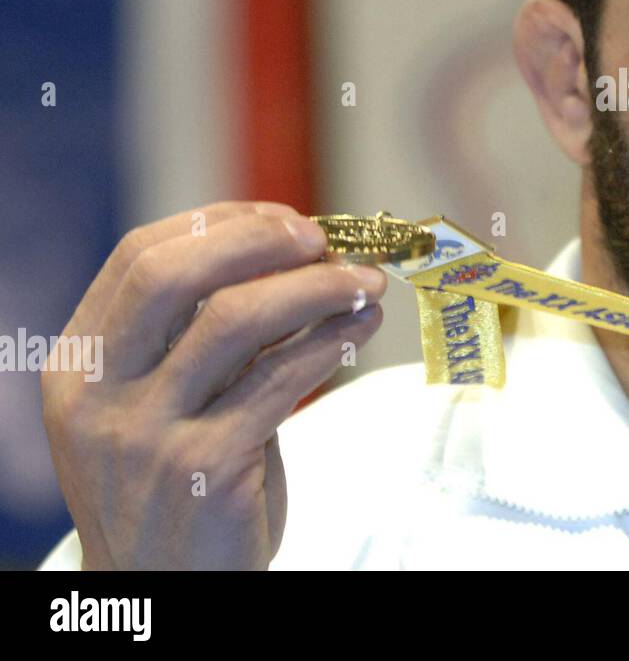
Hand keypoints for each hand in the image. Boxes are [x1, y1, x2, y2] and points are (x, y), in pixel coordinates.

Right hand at [41, 201, 386, 569]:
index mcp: (80, 364)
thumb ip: (202, 336)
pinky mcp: (203, 469)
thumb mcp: (160, 403)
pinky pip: (280, 379)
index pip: (141, 257)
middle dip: (260, 240)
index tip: (286, 220)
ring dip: (317, 288)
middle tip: (324, 241)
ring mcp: (145, 434)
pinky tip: (360, 329)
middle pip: (175, 274)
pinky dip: (331, 340)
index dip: (222, 224)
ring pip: (237, 319)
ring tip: (366, 282)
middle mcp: (98, 394)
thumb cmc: (176, 482)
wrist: (166, 590)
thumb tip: (295, 253)